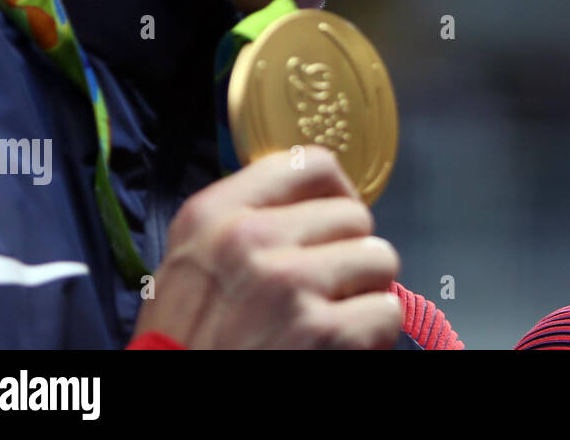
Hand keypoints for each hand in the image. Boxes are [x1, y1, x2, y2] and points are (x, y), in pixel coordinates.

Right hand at [134, 146, 401, 347]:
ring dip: (364, 293)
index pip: (311, 164)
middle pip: (354, 216)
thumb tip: (317, 201)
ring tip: (328, 318)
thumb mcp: (195, 261)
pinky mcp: (323, 331)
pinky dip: (373, 335)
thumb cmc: (188, 342)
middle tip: (322, 290)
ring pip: (379, 258)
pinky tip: (336, 346)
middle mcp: (249, 240)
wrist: (181, 405)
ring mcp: (289, 284)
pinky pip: (387, 310)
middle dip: (349, 254)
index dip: (337, 193)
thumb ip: (247, 221)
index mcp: (214, 215)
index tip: (333, 222)